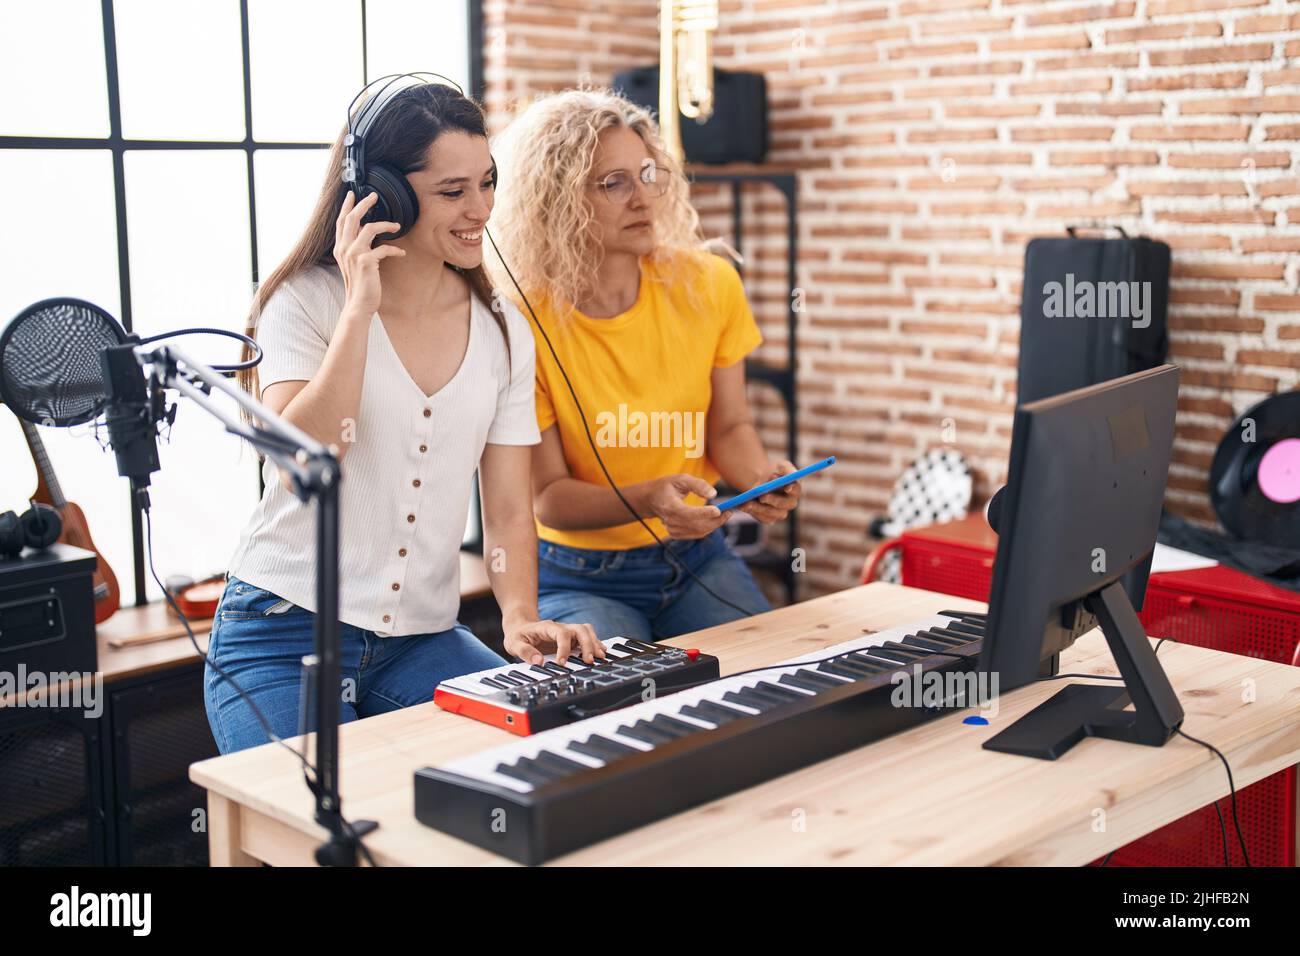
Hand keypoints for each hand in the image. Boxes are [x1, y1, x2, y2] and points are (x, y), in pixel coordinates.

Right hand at [333, 190, 404, 317]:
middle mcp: (344, 248)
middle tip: (374, 196)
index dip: (346, 206)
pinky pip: (383, 248)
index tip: (351, 194)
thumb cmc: (361, 284)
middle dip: (363, 204)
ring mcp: (354, 254)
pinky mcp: (366, 261)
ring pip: (369, 227)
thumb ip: (357, 247)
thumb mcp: (355, 263)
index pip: (341, 222)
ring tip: (397, 226)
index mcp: (340, 248)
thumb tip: (365, 232)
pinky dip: (395, 249)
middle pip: (352, 218)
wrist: (359, 304)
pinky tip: (402, 253)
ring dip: (385, 225)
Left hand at [503, 619, 604, 664]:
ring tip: (599, 657)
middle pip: (580, 629)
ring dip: (594, 643)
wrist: (520, 627)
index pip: (561, 633)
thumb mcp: (513, 643)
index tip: (562, 663)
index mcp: (547, 627)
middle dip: (587, 644)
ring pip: (586, 631)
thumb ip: (524, 651)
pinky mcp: (571, 638)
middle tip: (589, 660)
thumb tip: (539, 661)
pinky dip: (595, 643)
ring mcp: (567, 632)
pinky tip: (600, 652)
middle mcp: (561, 627)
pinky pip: (587, 636)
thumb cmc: (518, 636)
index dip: (564, 648)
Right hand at [645, 474, 730, 539]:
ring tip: (726, 514)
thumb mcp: (680, 478)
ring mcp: (672, 530)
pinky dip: (708, 528)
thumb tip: (713, 494)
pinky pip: (697, 534)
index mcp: (668, 506)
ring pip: (699, 531)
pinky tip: (715, 519)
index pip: (687, 513)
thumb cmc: (667, 486)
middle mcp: (669, 521)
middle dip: (715, 520)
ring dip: (715, 524)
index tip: (718, 510)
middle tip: (729, 511)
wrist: (651, 500)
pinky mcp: (676, 534)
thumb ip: (697, 484)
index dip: (703, 513)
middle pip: (696, 525)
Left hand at [738, 460, 801, 524]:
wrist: (760, 480)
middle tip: (762, 496)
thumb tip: (791, 474)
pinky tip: (742, 506)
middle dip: (772, 500)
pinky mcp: (769, 518)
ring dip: (759, 508)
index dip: (792, 489)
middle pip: (783, 504)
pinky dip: (752, 512)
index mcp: (795, 490)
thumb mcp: (781, 466)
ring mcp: (780, 513)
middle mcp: (790, 503)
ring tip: (747, 502)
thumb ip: (788, 469)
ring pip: (771, 513)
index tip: (786, 487)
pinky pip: (762, 517)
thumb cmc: (773, 472)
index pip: (796, 490)